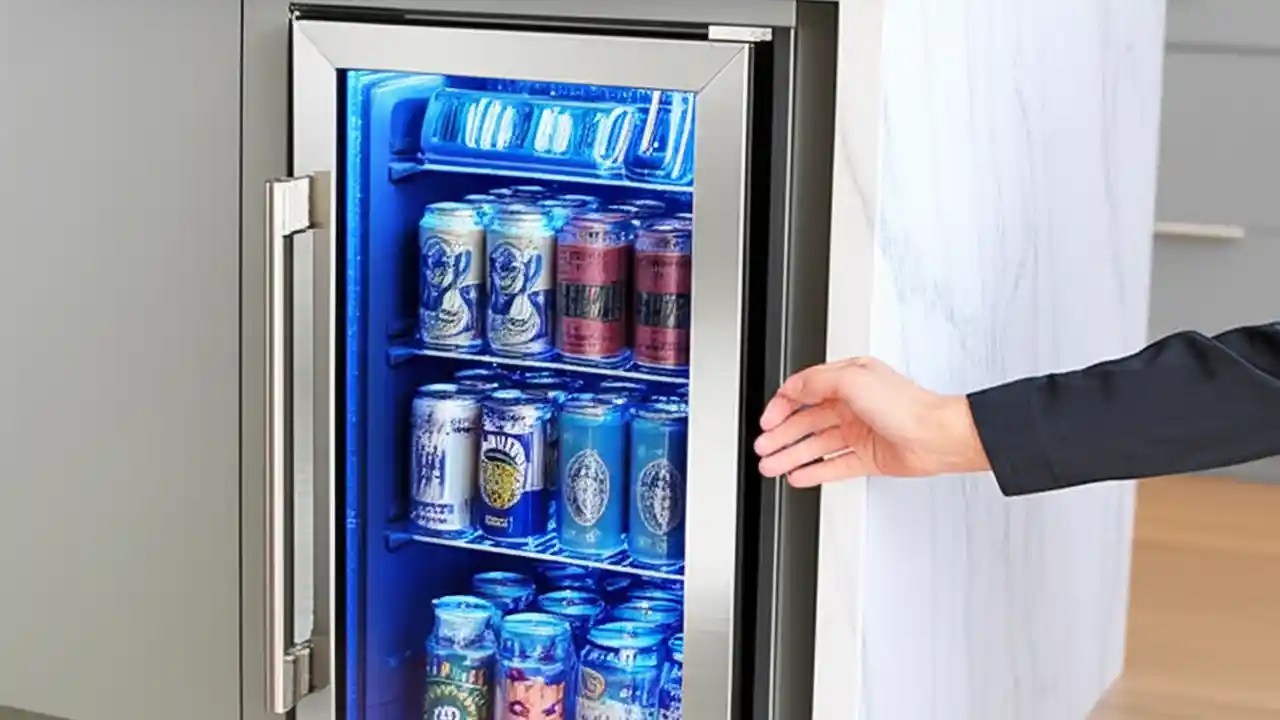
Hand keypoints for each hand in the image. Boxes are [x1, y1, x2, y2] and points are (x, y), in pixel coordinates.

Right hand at [754, 357, 990, 486]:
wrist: (936, 437)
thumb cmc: (905, 405)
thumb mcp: (853, 379)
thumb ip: (817, 382)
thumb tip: (793, 390)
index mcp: (849, 379)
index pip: (804, 391)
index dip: (782, 405)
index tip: (767, 420)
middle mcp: (852, 404)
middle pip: (806, 420)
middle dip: (781, 434)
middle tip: (762, 447)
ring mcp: (859, 432)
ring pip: (816, 444)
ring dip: (791, 454)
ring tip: (771, 465)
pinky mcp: (867, 456)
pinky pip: (833, 465)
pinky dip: (813, 471)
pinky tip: (797, 475)